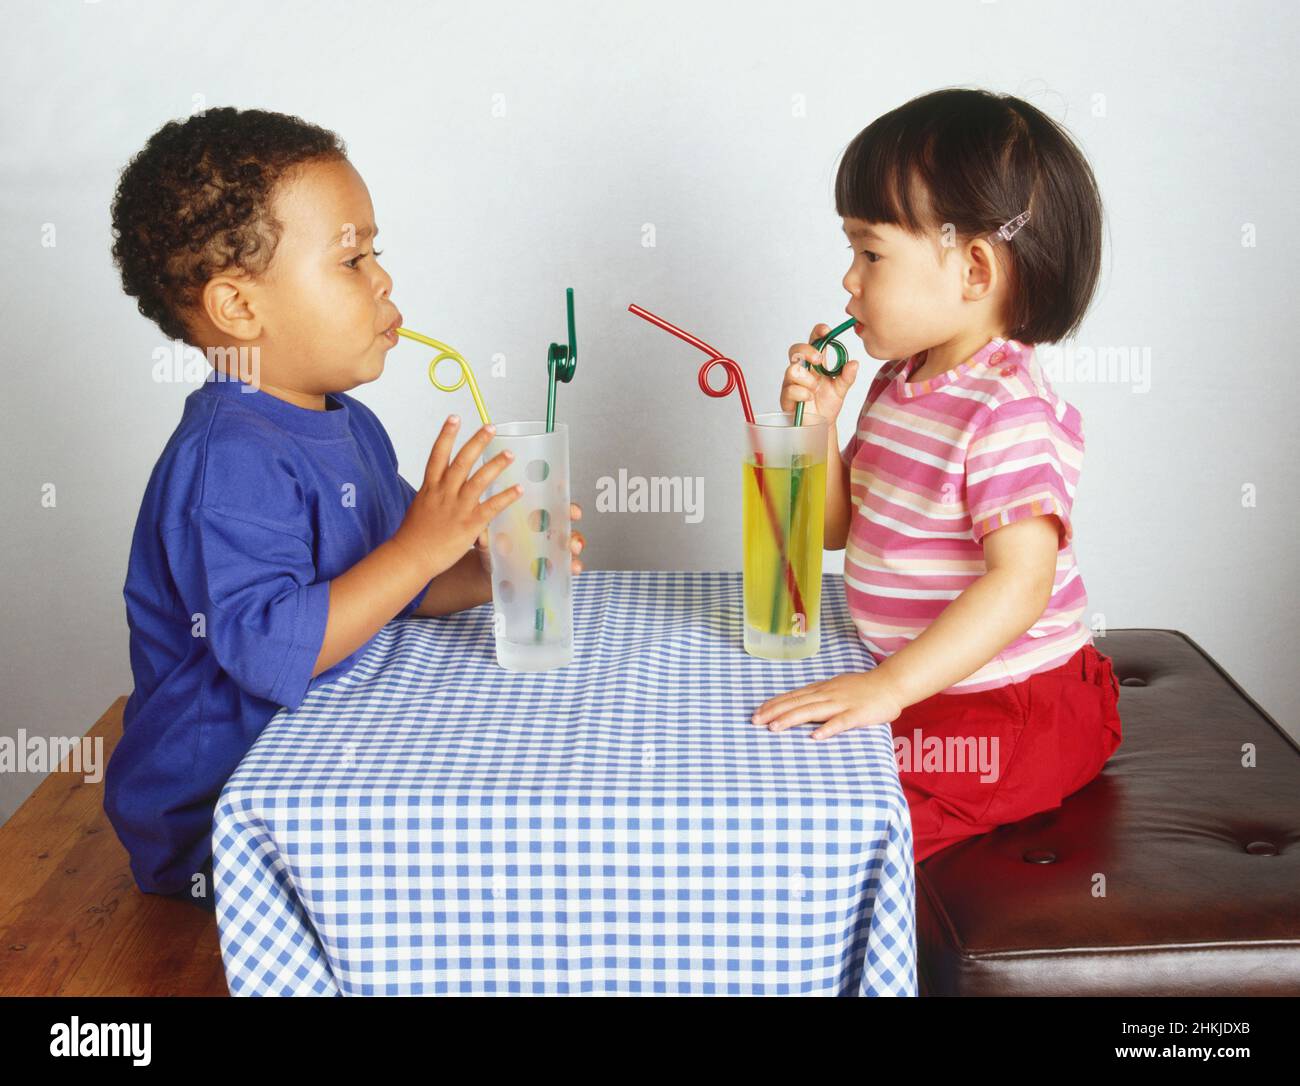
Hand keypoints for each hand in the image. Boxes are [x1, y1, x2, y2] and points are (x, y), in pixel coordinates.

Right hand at [392, 416, 522, 577]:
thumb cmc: (413, 536)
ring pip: (479, 479)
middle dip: (477, 442)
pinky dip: (507, 496)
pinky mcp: (469, 523)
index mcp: (430, 487)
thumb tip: (443, 492)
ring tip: (510, 452)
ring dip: (496, 464)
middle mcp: (444, 493)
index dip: (446, 435)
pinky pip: (492, 506)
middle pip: (461, 461)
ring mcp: (457, 507)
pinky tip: (520, 488)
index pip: (437, 455)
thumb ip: (434, 496)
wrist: (410, 557)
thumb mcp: (421, 508)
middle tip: (490, 426)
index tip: (454, 418)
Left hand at [476, 502, 585, 574]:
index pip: (551, 503)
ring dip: (577, 542)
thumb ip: (486, 538)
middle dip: (573, 518)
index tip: (570, 506)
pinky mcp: (554, 566)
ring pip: (572, 541)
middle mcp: (546, 530)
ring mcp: (553, 548)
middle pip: (566, 519)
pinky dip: (574, 566)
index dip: (561, 499)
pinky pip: (569, 565)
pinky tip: (573, 569)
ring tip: (573, 549)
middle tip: (573, 521)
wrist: (490, 574)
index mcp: (531, 517)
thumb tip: (482, 536)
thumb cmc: (490, 549)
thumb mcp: (487, 541)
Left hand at [751, 670, 904, 739]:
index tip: (756, 713)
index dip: (774, 704)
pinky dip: (827, 729)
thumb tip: (798, 704)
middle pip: (796, 703)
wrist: (890, 684)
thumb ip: (818, 696)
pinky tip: (815, 737)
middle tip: (755, 722)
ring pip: (812, 711)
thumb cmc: (862, 688)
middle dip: (774, 712)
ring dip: (792, 719)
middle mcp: (827, 694)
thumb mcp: (835, 687)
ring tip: (774, 728)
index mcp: (821, 689)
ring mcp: (842, 703)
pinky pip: (841, 722)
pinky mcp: (857, 714)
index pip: (792, 696)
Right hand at [781, 322, 860, 423]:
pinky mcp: (786, 397)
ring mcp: (791, 383)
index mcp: (815, 364)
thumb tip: (854, 363)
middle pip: (795, 350)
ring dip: (807, 379)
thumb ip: (847, 376)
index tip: (826, 331)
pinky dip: (803, 394)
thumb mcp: (841, 389)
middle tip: (818, 360)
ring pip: (792, 370)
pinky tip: (809, 399)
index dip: (817, 333)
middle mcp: (801, 370)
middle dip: (807, 351)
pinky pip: (791, 389)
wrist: (820, 425)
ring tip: (815, 389)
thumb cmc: (827, 404)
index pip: (814, 342)